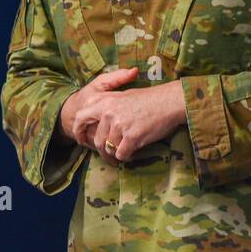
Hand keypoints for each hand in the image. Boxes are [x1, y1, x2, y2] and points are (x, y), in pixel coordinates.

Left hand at [68, 70, 186, 163]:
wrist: (171, 101)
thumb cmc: (150, 98)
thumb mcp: (123, 95)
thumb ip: (107, 104)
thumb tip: (97, 119)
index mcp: (105, 101)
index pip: (80, 117)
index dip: (79, 130)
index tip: (82, 139)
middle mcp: (109, 113)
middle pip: (96, 139)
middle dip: (102, 150)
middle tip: (109, 155)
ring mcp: (119, 125)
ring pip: (109, 149)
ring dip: (116, 154)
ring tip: (126, 151)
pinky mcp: (131, 137)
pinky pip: (121, 154)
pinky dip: (126, 156)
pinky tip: (133, 152)